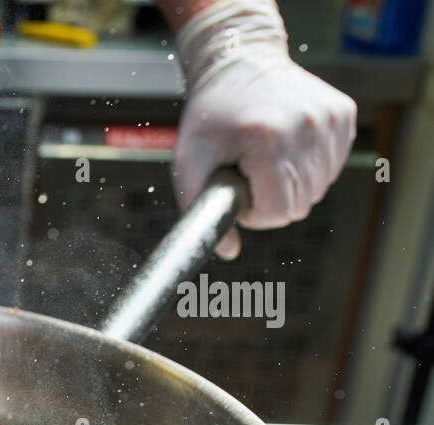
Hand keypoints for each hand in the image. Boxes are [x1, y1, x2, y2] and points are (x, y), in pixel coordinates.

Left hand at [171, 0, 355, 258]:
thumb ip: (200, 210)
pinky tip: (287, 146)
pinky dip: (308, 166)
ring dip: (290, 184)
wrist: (239, 63)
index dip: (255, 212)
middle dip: (270, 200)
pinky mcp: (344, 114)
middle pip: (299, 205)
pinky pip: (331, 167)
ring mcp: (330, 120)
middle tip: (249, 174)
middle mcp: (307, 128)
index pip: (278, 212)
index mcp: (268, 141)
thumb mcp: (189, 163)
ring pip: (317, 189)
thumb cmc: (211, 117)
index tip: (240, 190)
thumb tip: (228, 251)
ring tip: (265, 157)